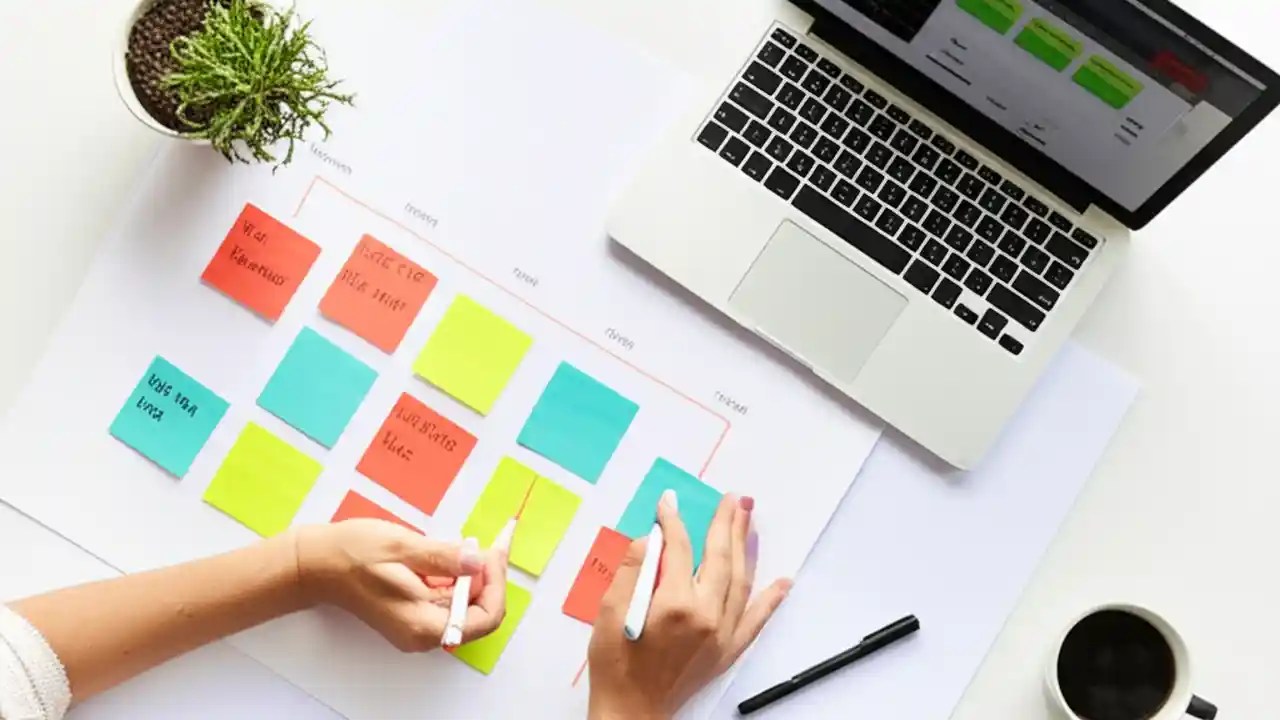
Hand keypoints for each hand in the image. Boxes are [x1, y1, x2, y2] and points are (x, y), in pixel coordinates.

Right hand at [295, 520, 506, 651]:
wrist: (315, 564)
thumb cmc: (352, 554)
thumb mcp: (402, 547)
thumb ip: (444, 557)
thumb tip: (478, 561)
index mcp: (424, 625)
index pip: (486, 616)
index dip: (496, 581)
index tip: (493, 549)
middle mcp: (424, 634)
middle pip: (478, 610)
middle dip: (488, 574)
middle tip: (492, 541)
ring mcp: (418, 626)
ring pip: (464, 603)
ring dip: (473, 573)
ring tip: (471, 544)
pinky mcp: (413, 614)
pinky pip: (447, 599)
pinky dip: (456, 576)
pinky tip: (451, 554)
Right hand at [587, 492, 791, 718]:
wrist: (632, 709)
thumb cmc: (616, 664)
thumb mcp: (608, 612)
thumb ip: (631, 570)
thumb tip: (650, 538)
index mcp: (674, 604)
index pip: (679, 549)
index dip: (673, 522)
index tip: (669, 503)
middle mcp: (705, 616)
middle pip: (720, 558)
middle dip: (726, 524)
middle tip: (733, 499)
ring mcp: (721, 634)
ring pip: (741, 581)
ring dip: (746, 547)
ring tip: (750, 521)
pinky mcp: (728, 650)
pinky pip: (756, 619)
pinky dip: (771, 599)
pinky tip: (784, 581)